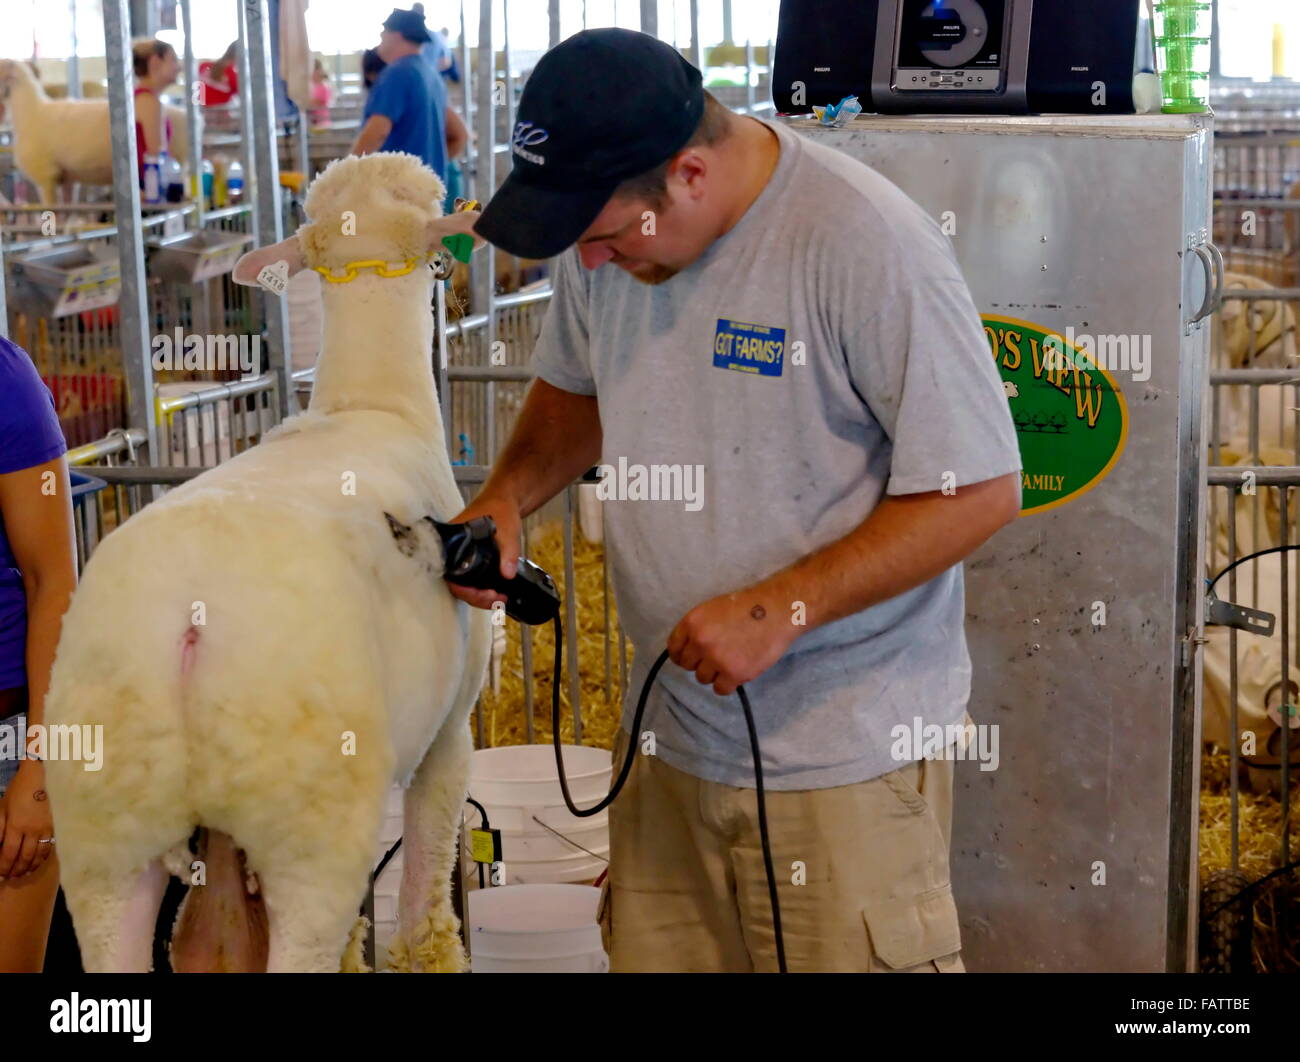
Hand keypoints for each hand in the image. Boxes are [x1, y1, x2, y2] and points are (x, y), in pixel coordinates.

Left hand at [0, 759, 54, 880]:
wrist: (44, 776)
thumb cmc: (20, 790)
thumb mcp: (3, 807)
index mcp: (16, 825)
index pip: (8, 853)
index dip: (3, 867)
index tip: (0, 876)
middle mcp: (32, 830)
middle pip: (24, 857)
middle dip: (15, 870)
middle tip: (10, 878)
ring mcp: (46, 829)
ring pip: (38, 855)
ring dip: (29, 867)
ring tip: (22, 874)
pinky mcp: (56, 826)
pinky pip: (49, 846)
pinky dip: (42, 858)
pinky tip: (37, 862)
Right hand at [444, 494, 522, 610]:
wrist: (504, 499)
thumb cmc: (500, 508)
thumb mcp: (508, 530)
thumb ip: (508, 552)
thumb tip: (507, 574)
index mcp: (453, 541)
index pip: (450, 575)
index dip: (465, 590)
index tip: (485, 594)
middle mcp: (453, 551)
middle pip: (456, 584)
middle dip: (476, 597)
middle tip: (496, 599)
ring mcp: (461, 555)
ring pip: (464, 584)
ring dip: (479, 596)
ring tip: (499, 599)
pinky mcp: (470, 559)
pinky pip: (471, 579)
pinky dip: (482, 589)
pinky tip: (496, 592)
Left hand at [667, 584, 801, 696]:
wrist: (775, 611)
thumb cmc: (746, 606)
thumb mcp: (712, 609)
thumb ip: (697, 629)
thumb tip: (688, 649)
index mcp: (692, 623)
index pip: (674, 648)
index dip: (682, 655)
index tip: (691, 658)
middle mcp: (700, 642)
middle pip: (688, 665)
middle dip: (700, 663)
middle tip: (716, 658)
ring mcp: (716, 659)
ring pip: (702, 678)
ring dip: (714, 674)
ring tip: (730, 662)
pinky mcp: (734, 673)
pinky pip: (720, 689)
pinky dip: (727, 684)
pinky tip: (736, 673)